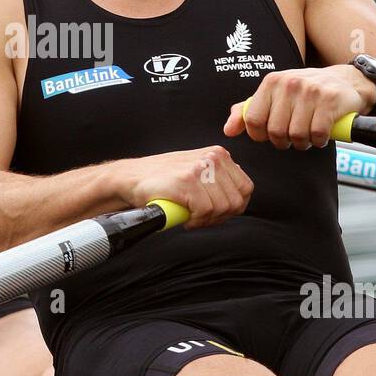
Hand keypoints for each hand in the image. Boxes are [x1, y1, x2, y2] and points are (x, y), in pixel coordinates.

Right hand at [118, 146, 252, 229]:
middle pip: (237, 201)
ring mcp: (200, 168)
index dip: (233, 207)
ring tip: (191, 217)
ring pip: (223, 208)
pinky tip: (185, 217)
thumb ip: (218, 177)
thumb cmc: (162, 180)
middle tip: (201, 218)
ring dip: (207, 220)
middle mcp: (213, 158)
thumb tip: (238, 195)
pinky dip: (196, 221)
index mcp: (218, 154)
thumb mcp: (197, 170)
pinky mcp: (188, 181)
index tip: (216, 213)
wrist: (130, 179)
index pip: (245, 188)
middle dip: (220, 217)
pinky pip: (205, 211)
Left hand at [223, 65, 371, 149]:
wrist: (345, 81)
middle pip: (275, 131)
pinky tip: (321, 134)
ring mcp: (311, 91)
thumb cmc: (304, 92)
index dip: (260, 135)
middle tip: (292, 136)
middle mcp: (289, 84)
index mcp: (271, 82)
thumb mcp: (274, 95)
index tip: (270, 135)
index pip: (253, 119)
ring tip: (307, 134)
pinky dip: (319, 140)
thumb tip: (228, 130)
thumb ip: (248, 111)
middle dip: (283, 141)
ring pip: (296, 135)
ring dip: (303, 142)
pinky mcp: (330, 101)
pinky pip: (317, 135)